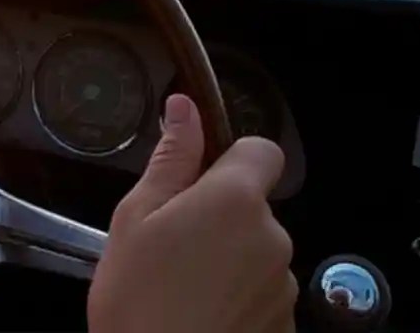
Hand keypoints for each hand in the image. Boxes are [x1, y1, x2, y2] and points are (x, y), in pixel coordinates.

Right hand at [88, 94, 296, 332]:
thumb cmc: (137, 302)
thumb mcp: (134, 221)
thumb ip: (169, 160)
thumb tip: (184, 109)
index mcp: (235, 200)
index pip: (261, 150)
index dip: (231, 159)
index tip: (198, 182)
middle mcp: (273, 237)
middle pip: (254, 207)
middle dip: (219, 217)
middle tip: (170, 246)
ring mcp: (283, 285)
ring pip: (257, 252)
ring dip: (228, 261)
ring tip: (180, 289)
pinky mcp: (285, 324)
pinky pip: (261, 293)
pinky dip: (237, 299)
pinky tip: (199, 315)